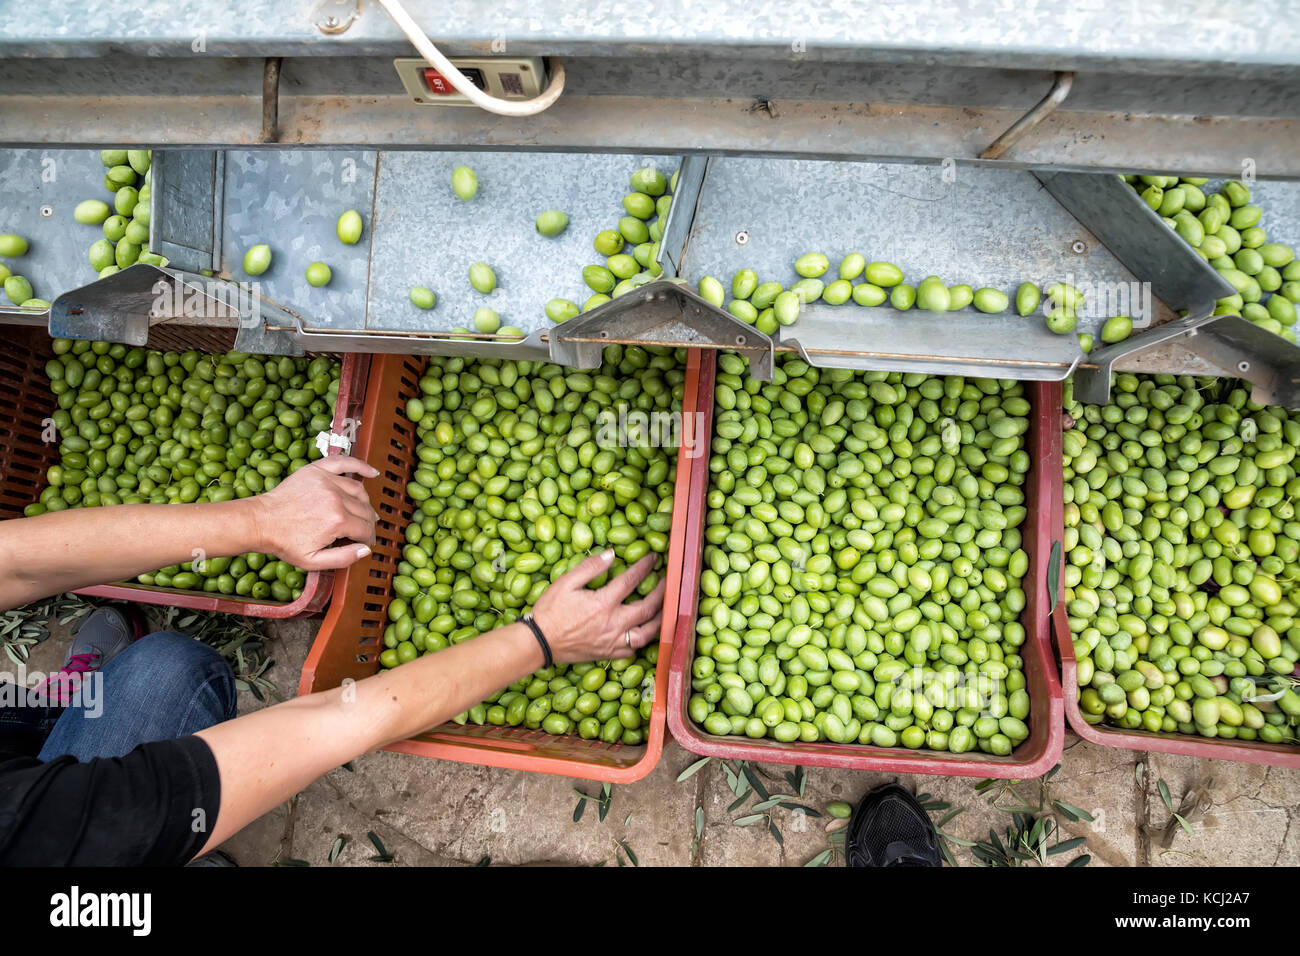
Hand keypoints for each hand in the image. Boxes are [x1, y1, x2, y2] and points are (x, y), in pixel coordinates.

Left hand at [249, 456, 379, 569]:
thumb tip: (365, 550)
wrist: (261, 522)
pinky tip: (371, 472)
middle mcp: (336, 499)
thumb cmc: (284, 542)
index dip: (368, 538)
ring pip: (359, 491)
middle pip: (365, 510)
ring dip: (365, 502)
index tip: (365, 542)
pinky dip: (360, 466)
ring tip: (364, 511)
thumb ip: (343, 559)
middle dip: (367, 523)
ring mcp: (327, 482)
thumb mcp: (312, 561)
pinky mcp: (317, 471)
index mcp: (337, 521)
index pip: (365, 529)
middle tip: (363, 530)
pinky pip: (345, 463)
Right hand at [530, 550, 666, 664]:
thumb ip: (591, 567)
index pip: (631, 581)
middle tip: (668, 581)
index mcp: (603, 604)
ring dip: (660, 619)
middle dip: (662, 592)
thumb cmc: (549, 611)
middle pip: (648, 608)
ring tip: (666, 607)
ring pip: (647, 633)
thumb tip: (612, 554)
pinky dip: (643, 639)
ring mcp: (613, 642)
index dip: (645, 567)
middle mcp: (613, 624)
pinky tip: (645, 631)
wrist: (539, 643)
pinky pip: (633, 649)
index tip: (654, 558)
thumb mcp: (565, 582)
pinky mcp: (609, 654)